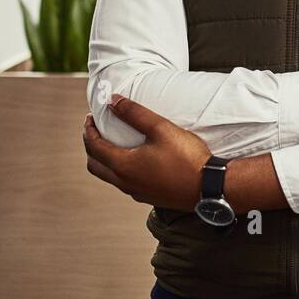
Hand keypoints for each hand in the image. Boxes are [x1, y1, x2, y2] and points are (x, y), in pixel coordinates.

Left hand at [82, 95, 211, 210]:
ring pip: (108, 177)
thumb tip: (113, 101)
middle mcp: (125, 182)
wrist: (210, 187)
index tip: (90, 118)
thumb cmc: (187, 157)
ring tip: (111, 143)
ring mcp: (137, 192)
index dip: (88, 130)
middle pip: (94, 166)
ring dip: (103, 159)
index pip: (94, 147)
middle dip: (90, 146)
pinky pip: (124, 183)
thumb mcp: (160, 128)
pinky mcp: (149, 197)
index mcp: (123, 165)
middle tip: (95, 130)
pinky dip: (118, 170)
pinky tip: (132, 159)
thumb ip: (134, 113)